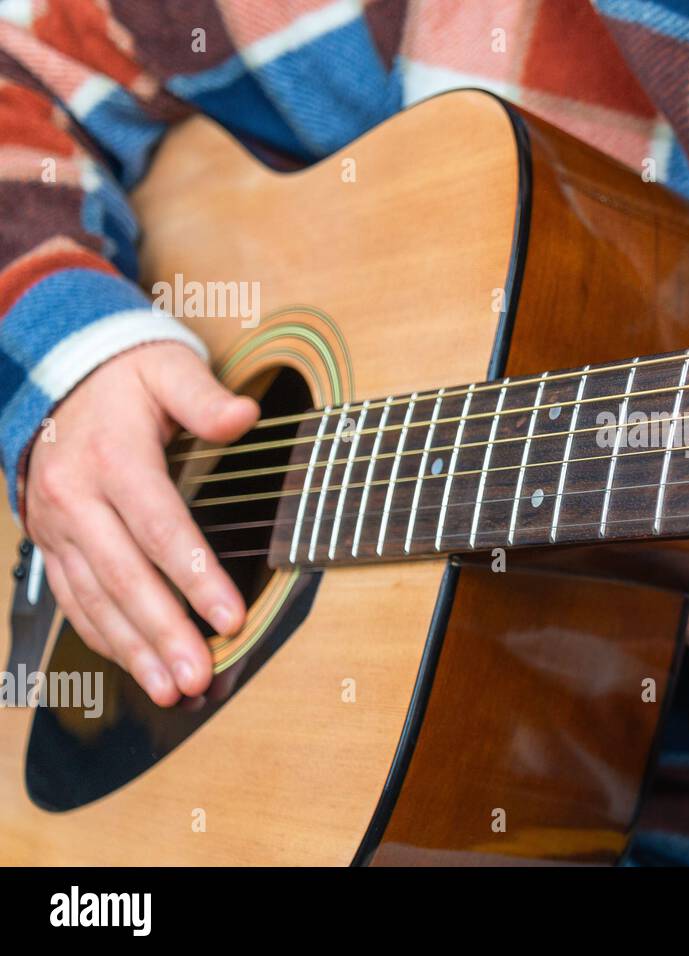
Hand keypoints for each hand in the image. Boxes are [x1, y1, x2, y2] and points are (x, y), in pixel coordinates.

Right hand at [26, 342, 259, 706]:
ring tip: (173, 690)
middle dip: (163, 633)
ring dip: (134, 650)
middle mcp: (76, 500)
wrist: (56, 376)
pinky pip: (75, 599)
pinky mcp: (51, 544)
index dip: (196, 577)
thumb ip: (204, 397)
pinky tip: (135, 667)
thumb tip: (244, 416)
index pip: (160, 528)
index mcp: (112, 460)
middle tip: (199, 676)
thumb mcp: (166, 368)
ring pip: (95, 599)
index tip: (229, 619)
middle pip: (124, 576)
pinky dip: (105, 637)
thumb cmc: (125, 378)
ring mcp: (57, 527)